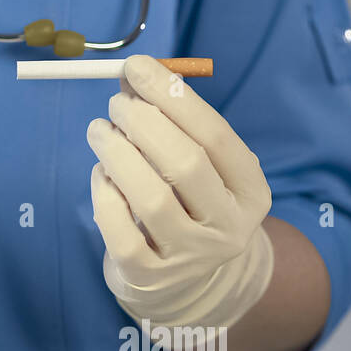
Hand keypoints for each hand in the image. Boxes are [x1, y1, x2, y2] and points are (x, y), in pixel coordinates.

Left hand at [87, 55, 273, 337]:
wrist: (184, 283)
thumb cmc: (187, 203)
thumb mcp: (196, 165)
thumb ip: (169, 122)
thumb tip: (131, 76)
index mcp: (250, 192)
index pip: (216, 136)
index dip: (173, 97)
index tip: (138, 67)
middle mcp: (227, 228)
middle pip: (185, 164)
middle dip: (143, 122)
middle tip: (116, 104)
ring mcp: (189, 257)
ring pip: (149, 196)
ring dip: (116, 152)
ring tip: (99, 130)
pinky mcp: (148, 276)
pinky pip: (117, 226)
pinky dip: (103, 191)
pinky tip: (101, 174)